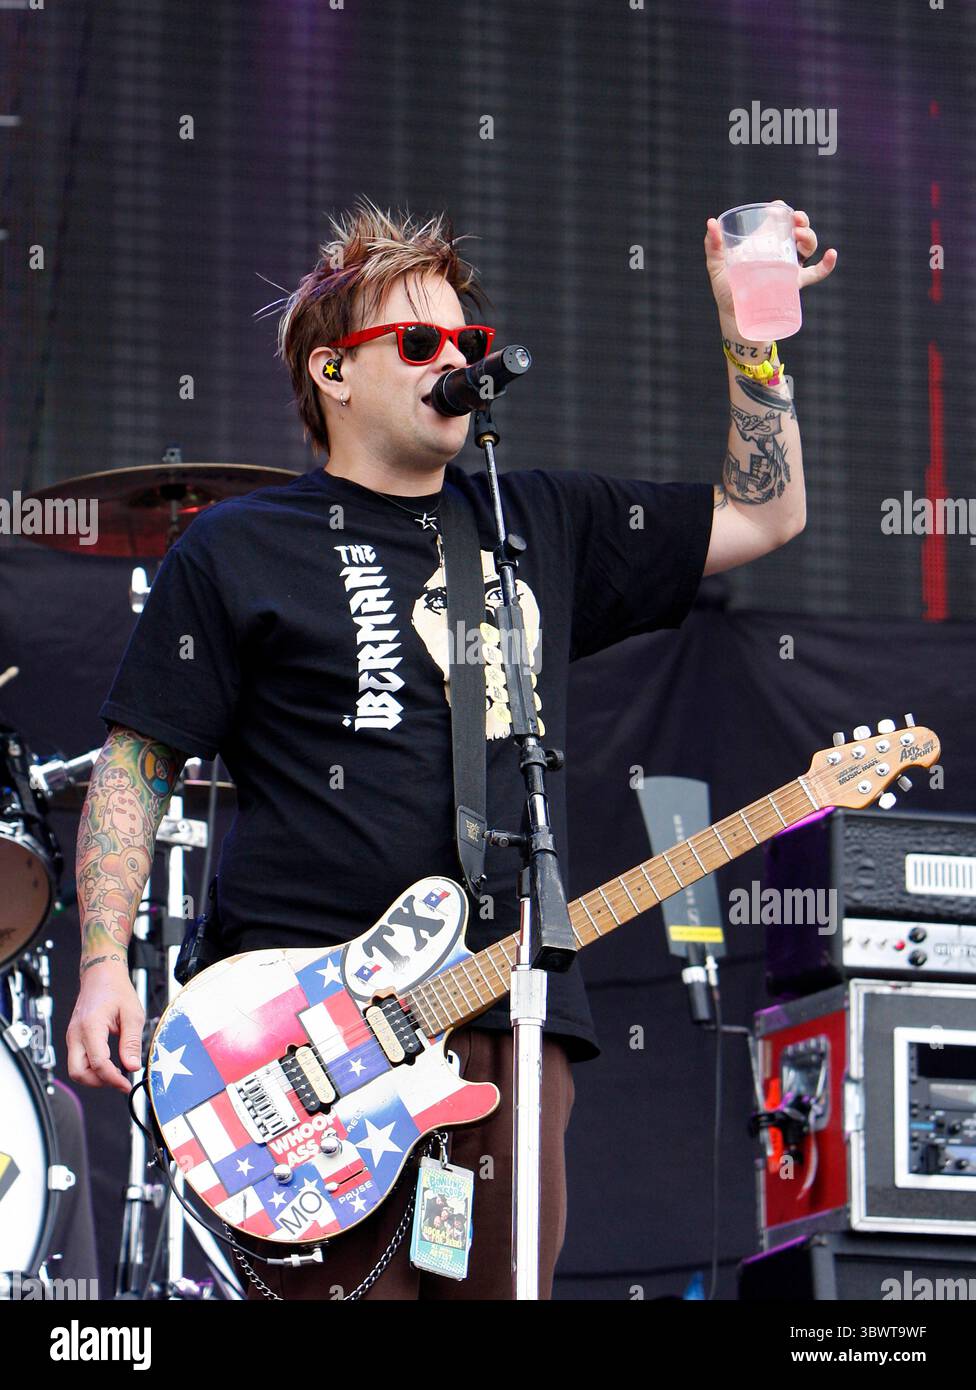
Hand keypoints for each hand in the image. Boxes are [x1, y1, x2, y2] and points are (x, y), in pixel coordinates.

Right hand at [66, 964, 144, 1092]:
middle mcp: (76, 1034)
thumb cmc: (116, 990)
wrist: (101, 975)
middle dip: (99, 1083)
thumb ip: (131, 1042)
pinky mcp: (74, 1038)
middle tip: (119, 1081)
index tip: (126, 1084)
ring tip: (116, 1074)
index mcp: (91, 1026)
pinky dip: (91, 1069)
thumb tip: (132, 1067)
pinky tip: (109, 1065)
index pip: (98, 1063)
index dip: (113, 1079)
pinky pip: (78, 1061)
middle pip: (78, 1073)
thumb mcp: (133, 1014)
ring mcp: (72, 1037)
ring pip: (75, 1070)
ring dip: (94, 1077)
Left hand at [704, 201, 837, 326]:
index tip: (778, 209)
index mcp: (763, 241)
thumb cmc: (726, 290)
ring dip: (809, 236)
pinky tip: (832, 254)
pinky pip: (816, 273)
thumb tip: (711, 223)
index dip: (781, 209)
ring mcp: (789, 266)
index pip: (777, 217)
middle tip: (794, 222)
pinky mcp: (795, 284)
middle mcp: (780, 250)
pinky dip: (827, 264)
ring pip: (808, 246)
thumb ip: (713, 246)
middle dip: (801, 220)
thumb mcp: (717, 267)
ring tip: (800, 237)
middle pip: (797, 228)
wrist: (735, 318)